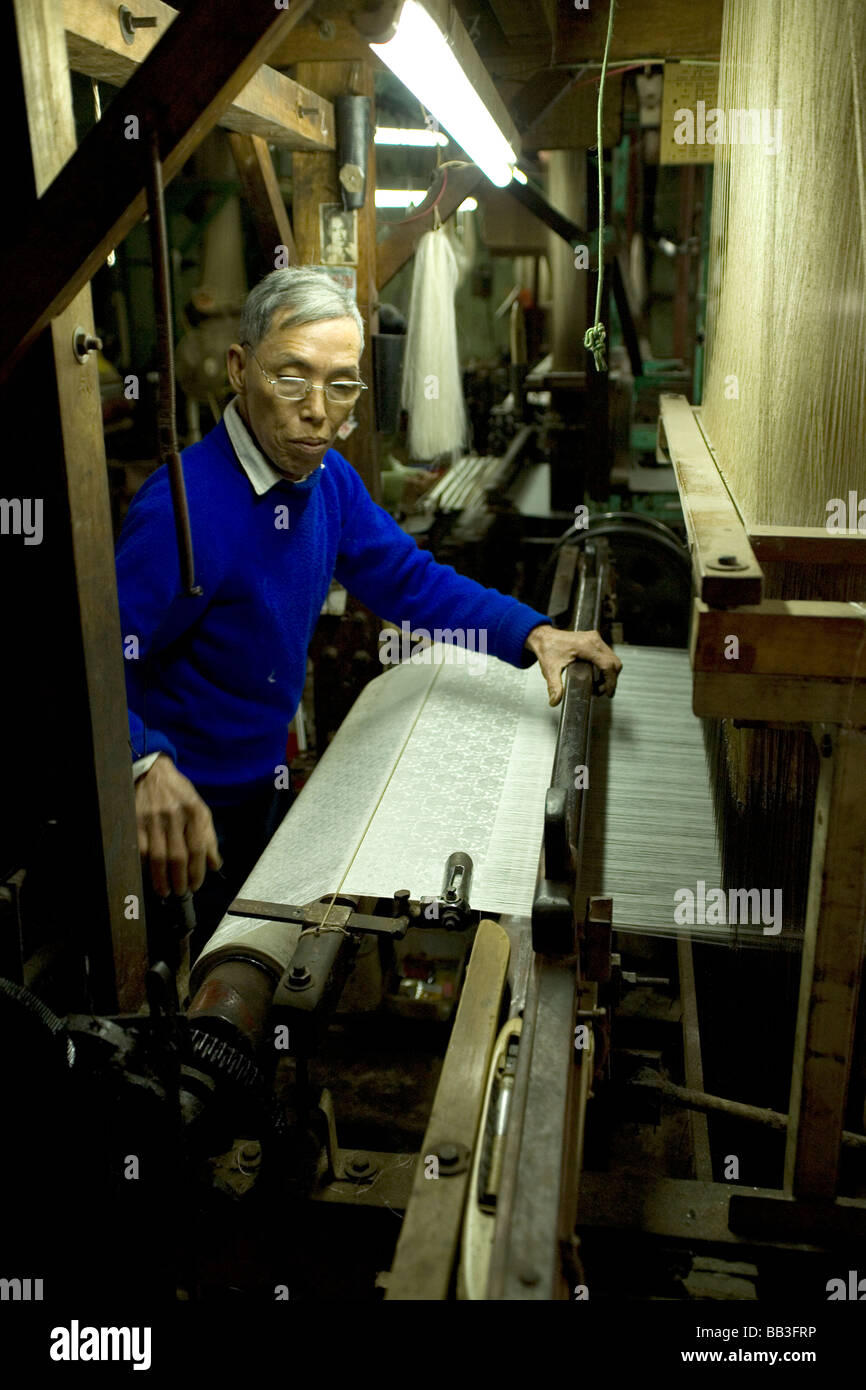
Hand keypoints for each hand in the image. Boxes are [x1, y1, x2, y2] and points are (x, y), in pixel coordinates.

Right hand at [135, 755, 221, 896]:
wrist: (154, 773)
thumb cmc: (180, 795)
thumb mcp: (201, 810)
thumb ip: (209, 837)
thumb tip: (215, 865)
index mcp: (194, 812)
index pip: (198, 848)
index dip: (197, 871)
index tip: (195, 885)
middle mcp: (174, 816)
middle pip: (177, 856)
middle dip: (179, 879)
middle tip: (180, 892)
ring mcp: (153, 819)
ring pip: (157, 857)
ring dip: (161, 878)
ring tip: (165, 891)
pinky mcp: (135, 821)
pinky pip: (140, 850)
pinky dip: (145, 866)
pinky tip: (149, 875)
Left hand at [525, 624, 621, 704]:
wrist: (544, 637)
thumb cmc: (547, 648)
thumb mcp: (550, 669)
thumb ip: (554, 686)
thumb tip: (555, 701)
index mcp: (586, 646)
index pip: (608, 665)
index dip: (610, 681)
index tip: (607, 693)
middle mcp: (594, 640)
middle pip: (614, 663)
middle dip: (610, 680)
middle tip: (599, 691)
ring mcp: (596, 639)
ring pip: (613, 660)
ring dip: (609, 674)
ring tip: (597, 686)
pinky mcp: (595, 641)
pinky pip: (608, 656)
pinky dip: (606, 668)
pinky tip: (596, 676)